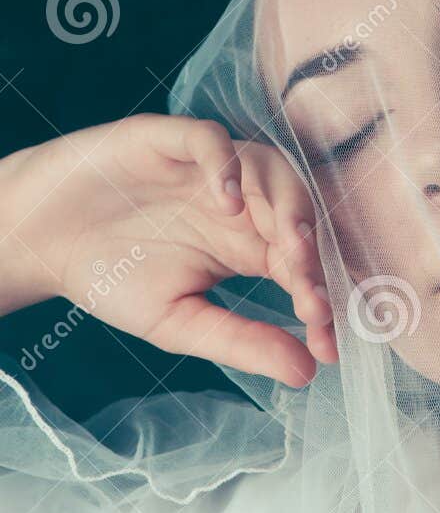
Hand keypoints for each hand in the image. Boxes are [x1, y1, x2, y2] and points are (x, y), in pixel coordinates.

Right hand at [0, 115, 336, 385]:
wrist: (40, 240)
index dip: (320, 301)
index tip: (326, 346)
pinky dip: (226, 166)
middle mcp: (241, 202)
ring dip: (287, 207)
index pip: (303, 266)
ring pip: (272, 170)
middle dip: (313, 256)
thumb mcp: (180, 322)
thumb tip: (306, 372)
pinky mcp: (171, 141)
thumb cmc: (112, 276)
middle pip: (299, 214)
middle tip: (312, 298)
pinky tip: (227, 203)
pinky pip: (212, 140)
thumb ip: (241, 340)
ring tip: (290, 248)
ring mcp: (210, 169)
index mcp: (249, 245)